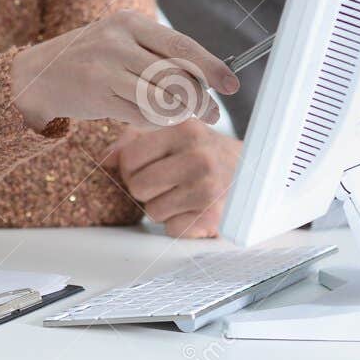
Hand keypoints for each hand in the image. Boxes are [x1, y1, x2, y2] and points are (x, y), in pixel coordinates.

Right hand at [10, 10, 237, 131]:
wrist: (38, 75)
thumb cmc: (92, 60)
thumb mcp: (122, 43)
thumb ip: (160, 56)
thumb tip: (209, 82)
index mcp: (128, 22)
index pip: (182, 46)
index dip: (211, 67)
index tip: (232, 86)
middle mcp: (116, 41)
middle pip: (176, 76)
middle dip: (200, 99)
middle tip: (209, 112)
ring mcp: (105, 67)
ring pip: (162, 98)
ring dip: (177, 112)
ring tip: (177, 113)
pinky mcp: (97, 94)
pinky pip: (142, 115)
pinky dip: (154, 120)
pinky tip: (149, 116)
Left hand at [106, 120, 241, 237]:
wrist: (254, 176)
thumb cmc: (204, 153)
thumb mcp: (173, 134)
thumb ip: (133, 140)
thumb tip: (105, 160)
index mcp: (185, 130)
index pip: (130, 158)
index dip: (131, 167)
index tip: (147, 166)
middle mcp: (199, 158)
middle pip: (138, 186)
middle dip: (145, 188)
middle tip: (166, 183)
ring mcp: (209, 190)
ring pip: (152, 211)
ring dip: (162, 207)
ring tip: (184, 194)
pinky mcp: (214, 219)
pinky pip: (171, 230)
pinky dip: (179, 224)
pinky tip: (195, 209)